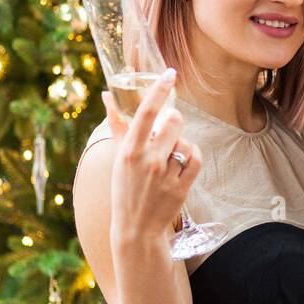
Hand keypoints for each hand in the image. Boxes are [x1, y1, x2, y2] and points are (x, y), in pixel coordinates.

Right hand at [101, 68, 201, 245]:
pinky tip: (181, 165)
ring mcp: (166, 175)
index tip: (170, 74)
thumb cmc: (125, 188)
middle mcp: (147, 161)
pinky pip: (196, 158)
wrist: (136, 228)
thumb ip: (118, 126)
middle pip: (175, 122)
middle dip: (174, 122)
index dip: (159, 90)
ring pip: (186, 141)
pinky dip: (192, 158)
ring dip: (181, 145)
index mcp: (129, 151)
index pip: (145, 113)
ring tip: (169, 159)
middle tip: (167, 133)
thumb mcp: (118, 157)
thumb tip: (106, 96)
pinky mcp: (182, 187)